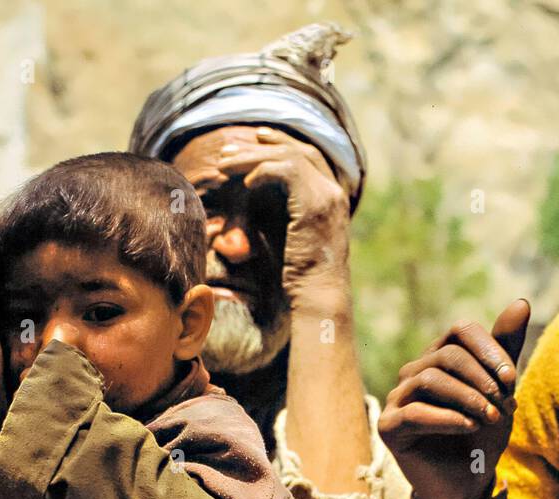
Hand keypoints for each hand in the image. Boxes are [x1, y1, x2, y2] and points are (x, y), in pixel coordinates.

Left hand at [215, 126, 350, 302]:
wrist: (318, 299)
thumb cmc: (301, 280)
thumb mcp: (289, 240)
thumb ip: (279, 215)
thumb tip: (250, 199)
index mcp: (332, 199)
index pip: (309, 156)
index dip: (281, 143)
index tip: (256, 138)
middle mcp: (334, 193)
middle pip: (298, 150)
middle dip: (261, 145)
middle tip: (228, 148)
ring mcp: (328, 197)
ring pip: (289, 157)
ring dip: (253, 157)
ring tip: (224, 164)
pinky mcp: (315, 205)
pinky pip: (287, 172)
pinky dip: (263, 171)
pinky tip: (245, 184)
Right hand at [379, 299, 530, 498]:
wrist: (467, 483)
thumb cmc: (482, 435)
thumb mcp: (500, 391)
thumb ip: (506, 350)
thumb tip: (521, 301)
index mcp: (439, 358)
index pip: (459, 330)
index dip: (488, 349)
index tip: (512, 377)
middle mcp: (414, 372)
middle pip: (446, 355)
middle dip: (481, 378)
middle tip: (505, 404)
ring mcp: (398, 399)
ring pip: (430, 379)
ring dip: (467, 397)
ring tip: (490, 418)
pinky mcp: (389, 427)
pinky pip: (414, 412)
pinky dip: (446, 418)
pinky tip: (469, 427)